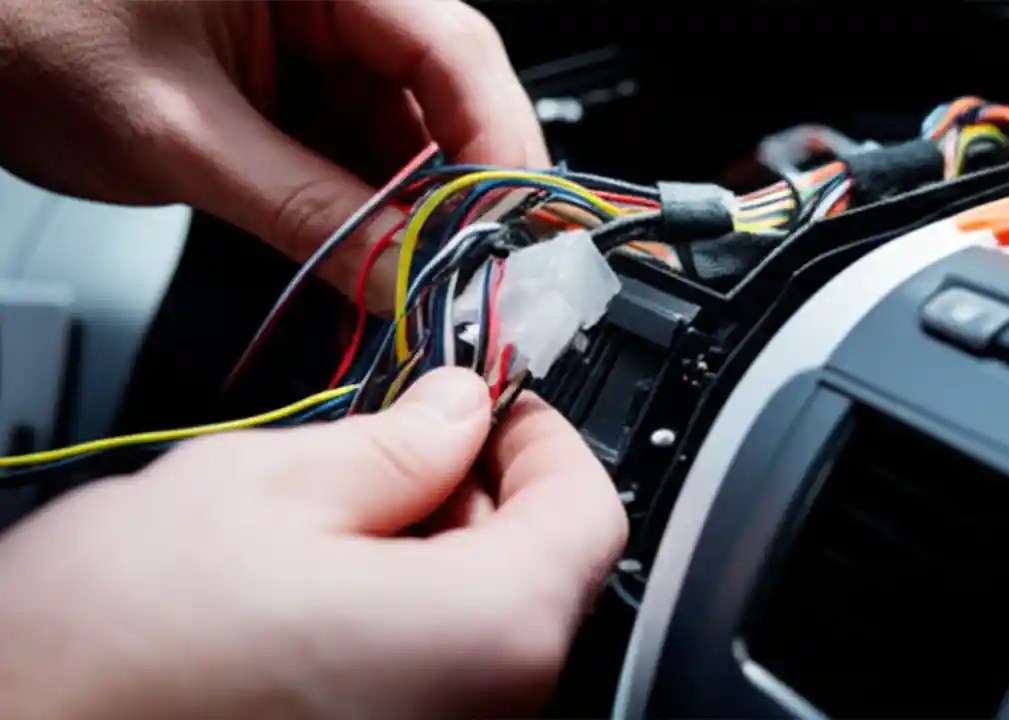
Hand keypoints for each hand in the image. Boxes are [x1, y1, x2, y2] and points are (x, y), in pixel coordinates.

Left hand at [0, 0, 547, 295]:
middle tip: (473, 274)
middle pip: (447, 93)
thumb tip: (403, 277)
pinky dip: (372, 207)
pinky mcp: (296, 82)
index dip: (498, 143)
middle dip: (462, 190)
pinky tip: (378, 255)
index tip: (513, 230)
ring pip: (410, 130)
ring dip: (418, 209)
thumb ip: (306, 212)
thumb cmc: (25, 32)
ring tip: (420, 278)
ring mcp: (318, 38)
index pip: (454, 48)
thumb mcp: (178, 136)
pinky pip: (363, 147)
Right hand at [0, 368, 625, 717]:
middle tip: (403, 444)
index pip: (588, 511)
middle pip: (541, 572)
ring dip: (436, 554)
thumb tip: (458, 412)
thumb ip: (394, 446)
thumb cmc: (105, 661)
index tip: (495, 402)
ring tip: (334, 523)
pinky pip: (436, 678)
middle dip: (482, 491)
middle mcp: (489, 717)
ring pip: (485, 625)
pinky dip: (403, 620)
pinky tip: (317, 594)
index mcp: (487, 636)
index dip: (544, 436)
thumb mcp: (262, 491)